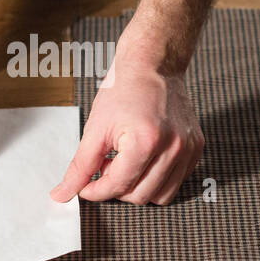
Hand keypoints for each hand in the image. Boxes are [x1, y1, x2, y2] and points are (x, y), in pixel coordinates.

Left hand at [49, 53, 203, 205]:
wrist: (153, 63)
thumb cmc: (124, 88)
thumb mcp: (95, 128)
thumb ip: (80, 166)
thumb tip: (63, 193)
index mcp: (146, 141)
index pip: (118, 186)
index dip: (95, 191)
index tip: (85, 187)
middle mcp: (173, 147)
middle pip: (140, 196)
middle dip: (117, 188)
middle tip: (105, 166)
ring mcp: (189, 149)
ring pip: (161, 195)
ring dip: (138, 187)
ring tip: (124, 163)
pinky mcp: (196, 148)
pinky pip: (176, 181)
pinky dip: (157, 179)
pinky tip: (142, 160)